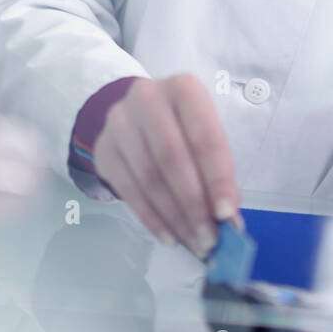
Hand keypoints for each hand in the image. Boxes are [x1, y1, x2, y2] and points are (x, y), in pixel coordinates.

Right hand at [92, 74, 241, 255]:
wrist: (134, 114)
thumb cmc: (181, 125)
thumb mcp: (203, 133)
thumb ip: (217, 171)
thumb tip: (228, 220)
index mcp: (184, 89)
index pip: (205, 137)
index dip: (218, 178)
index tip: (227, 215)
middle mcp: (148, 99)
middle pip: (173, 159)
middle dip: (194, 204)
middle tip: (210, 239)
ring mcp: (120, 123)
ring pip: (150, 178)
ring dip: (175, 218)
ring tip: (194, 242)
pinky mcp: (104, 150)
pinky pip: (130, 191)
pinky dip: (153, 219)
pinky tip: (170, 236)